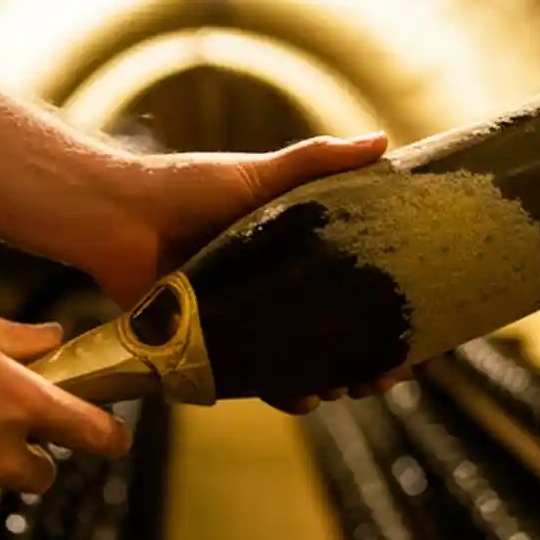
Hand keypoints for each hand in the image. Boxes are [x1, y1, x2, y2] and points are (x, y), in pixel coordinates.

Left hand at [83, 131, 409, 413]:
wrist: (119, 217)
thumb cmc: (187, 188)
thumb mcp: (259, 174)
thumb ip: (317, 161)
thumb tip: (383, 141)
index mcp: (294, 254)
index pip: (356, 289)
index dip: (389, 312)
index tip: (419, 331)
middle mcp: (275, 292)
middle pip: (337, 335)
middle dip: (370, 360)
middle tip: (391, 373)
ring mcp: (247, 323)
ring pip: (303, 364)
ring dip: (335, 381)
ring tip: (353, 386)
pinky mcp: (214, 347)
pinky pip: (256, 380)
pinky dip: (284, 393)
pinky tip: (306, 398)